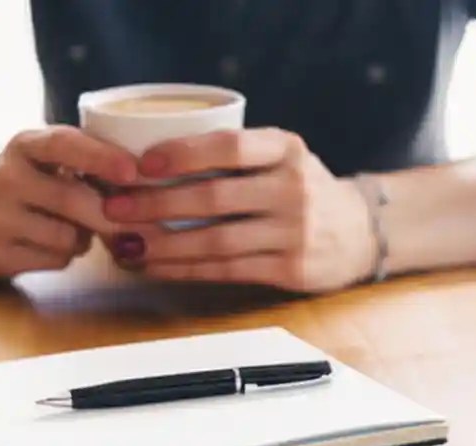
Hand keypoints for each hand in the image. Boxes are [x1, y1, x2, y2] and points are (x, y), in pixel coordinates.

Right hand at [0, 126, 136, 278]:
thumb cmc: (21, 182)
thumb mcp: (42, 158)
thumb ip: (84, 162)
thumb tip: (145, 187)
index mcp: (22, 146)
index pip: (62, 144)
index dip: (100, 156)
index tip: (133, 171)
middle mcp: (5, 179)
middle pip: (72, 200)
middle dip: (110, 214)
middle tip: (136, 221)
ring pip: (69, 238)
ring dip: (84, 237)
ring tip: (74, 227)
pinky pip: (55, 261)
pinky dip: (65, 256)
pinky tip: (51, 244)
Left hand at [101, 129, 376, 292]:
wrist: (360, 231)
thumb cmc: (298, 189)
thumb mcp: (279, 157)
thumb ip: (233, 155)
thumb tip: (144, 161)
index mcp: (286, 148)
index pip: (230, 146)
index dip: (182, 153)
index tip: (141, 163)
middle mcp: (294, 187)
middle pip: (214, 198)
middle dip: (156, 204)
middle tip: (115, 208)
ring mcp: (296, 231)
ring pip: (215, 241)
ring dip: (163, 244)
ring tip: (124, 244)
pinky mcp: (291, 269)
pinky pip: (226, 270)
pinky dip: (184, 269)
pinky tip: (155, 266)